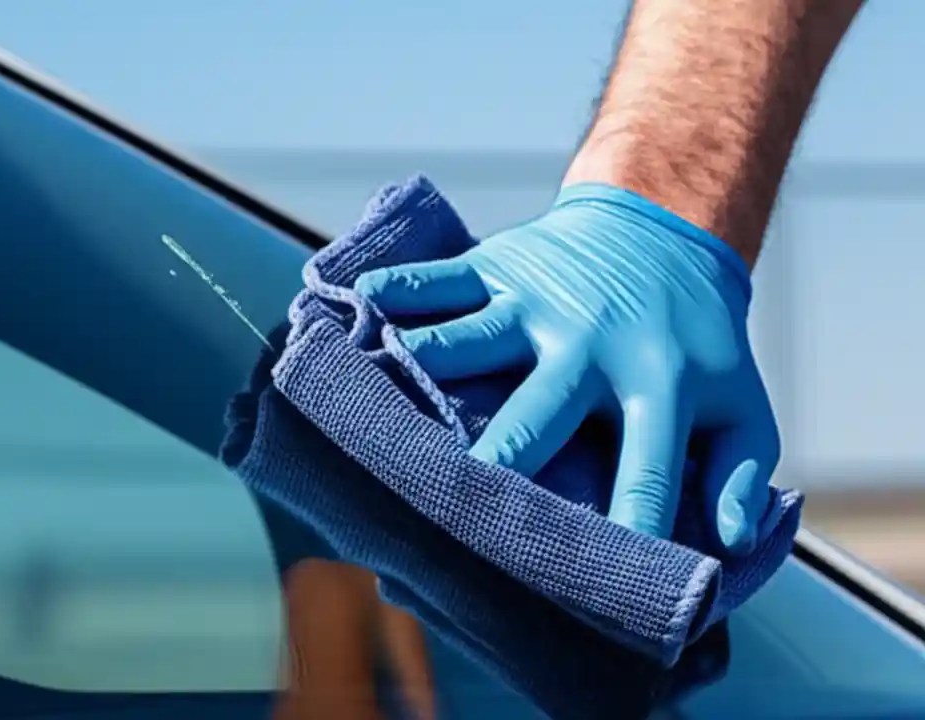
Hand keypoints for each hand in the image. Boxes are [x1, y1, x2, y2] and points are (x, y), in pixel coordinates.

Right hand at [354, 183, 777, 554]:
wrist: (660, 229)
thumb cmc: (696, 340)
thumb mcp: (743, 405)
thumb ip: (741, 474)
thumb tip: (727, 546)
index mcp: (659, 384)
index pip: (648, 467)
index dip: (630, 523)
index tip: (596, 583)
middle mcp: (592, 344)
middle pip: (537, 412)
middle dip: (498, 461)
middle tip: (456, 505)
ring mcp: (537, 301)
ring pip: (470, 340)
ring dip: (423, 365)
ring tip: (375, 393)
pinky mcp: (499, 266)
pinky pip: (441, 278)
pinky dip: (397, 291)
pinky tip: (359, 305)